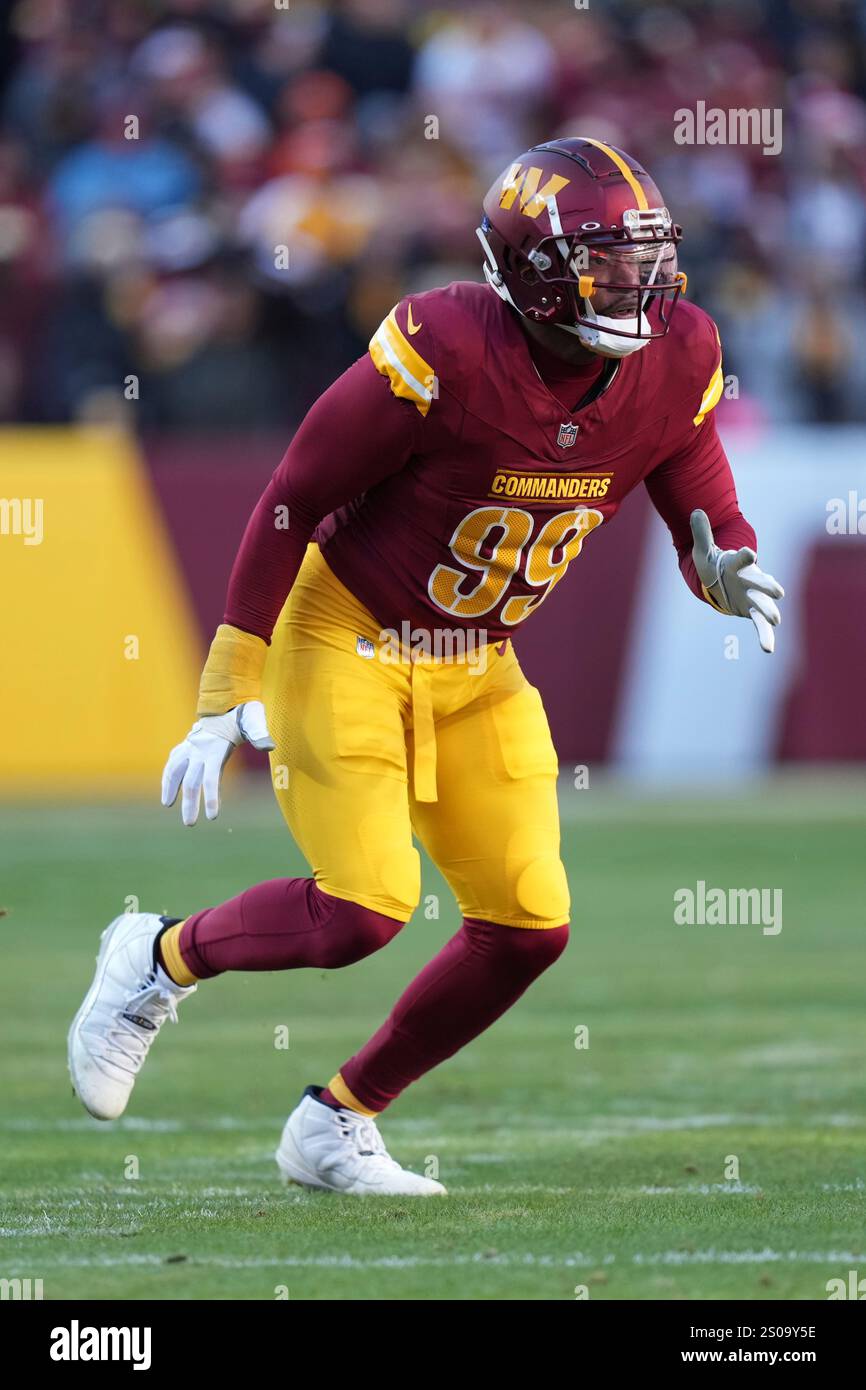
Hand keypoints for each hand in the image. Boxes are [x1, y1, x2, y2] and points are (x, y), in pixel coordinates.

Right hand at [161, 700, 274, 825]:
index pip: (211, 778)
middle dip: (190, 804)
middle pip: (190, 781)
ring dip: (171, 788)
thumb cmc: (243, 712)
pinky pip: (173, 762)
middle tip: (190, 824)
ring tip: (168, 804)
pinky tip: (167, 788)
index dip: (211, 797)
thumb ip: (260, 733)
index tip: (212, 816)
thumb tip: (270, 746)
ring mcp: (190, 746)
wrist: (226, 698)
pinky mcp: (186, 744)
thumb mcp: (254, 720)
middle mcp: (198, 749)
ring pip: (175, 770)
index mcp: (215, 748)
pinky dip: (168, 775)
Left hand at [690, 509, 783, 652]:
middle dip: (768, 586)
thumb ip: (702, 534)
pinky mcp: (752, 611)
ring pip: (764, 604)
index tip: (749, 553)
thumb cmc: (714, 565)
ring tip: (775, 620)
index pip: (743, 558)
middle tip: (778, 591)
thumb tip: (694, 511)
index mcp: (738, 564)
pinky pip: (760, 624)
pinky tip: (768, 649)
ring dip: (769, 611)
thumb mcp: (704, 552)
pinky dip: (765, 636)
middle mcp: (750, 579)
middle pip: (761, 582)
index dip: (745, 556)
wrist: (721, 581)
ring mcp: (753, 596)